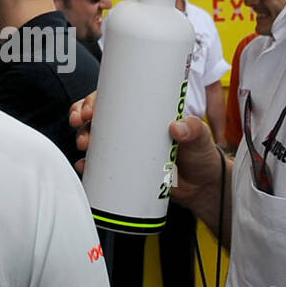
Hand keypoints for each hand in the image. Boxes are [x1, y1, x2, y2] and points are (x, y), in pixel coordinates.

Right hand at [69, 92, 223, 205]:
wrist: (203, 188)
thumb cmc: (201, 155)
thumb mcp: (200, 137)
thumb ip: (193, 129)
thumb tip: (177, 127)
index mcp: (147, 113)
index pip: (116, 98)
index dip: (97, 99)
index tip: (90, 106)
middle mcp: (132, 128)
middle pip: (99, 116)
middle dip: (82, 117)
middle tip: (82, 122)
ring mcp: (127, 150)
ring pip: (96, 139)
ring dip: (83, 138)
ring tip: (84, 144)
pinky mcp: (126, 170)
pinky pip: (101, 166)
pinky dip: (89, 165)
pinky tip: (85, 166)